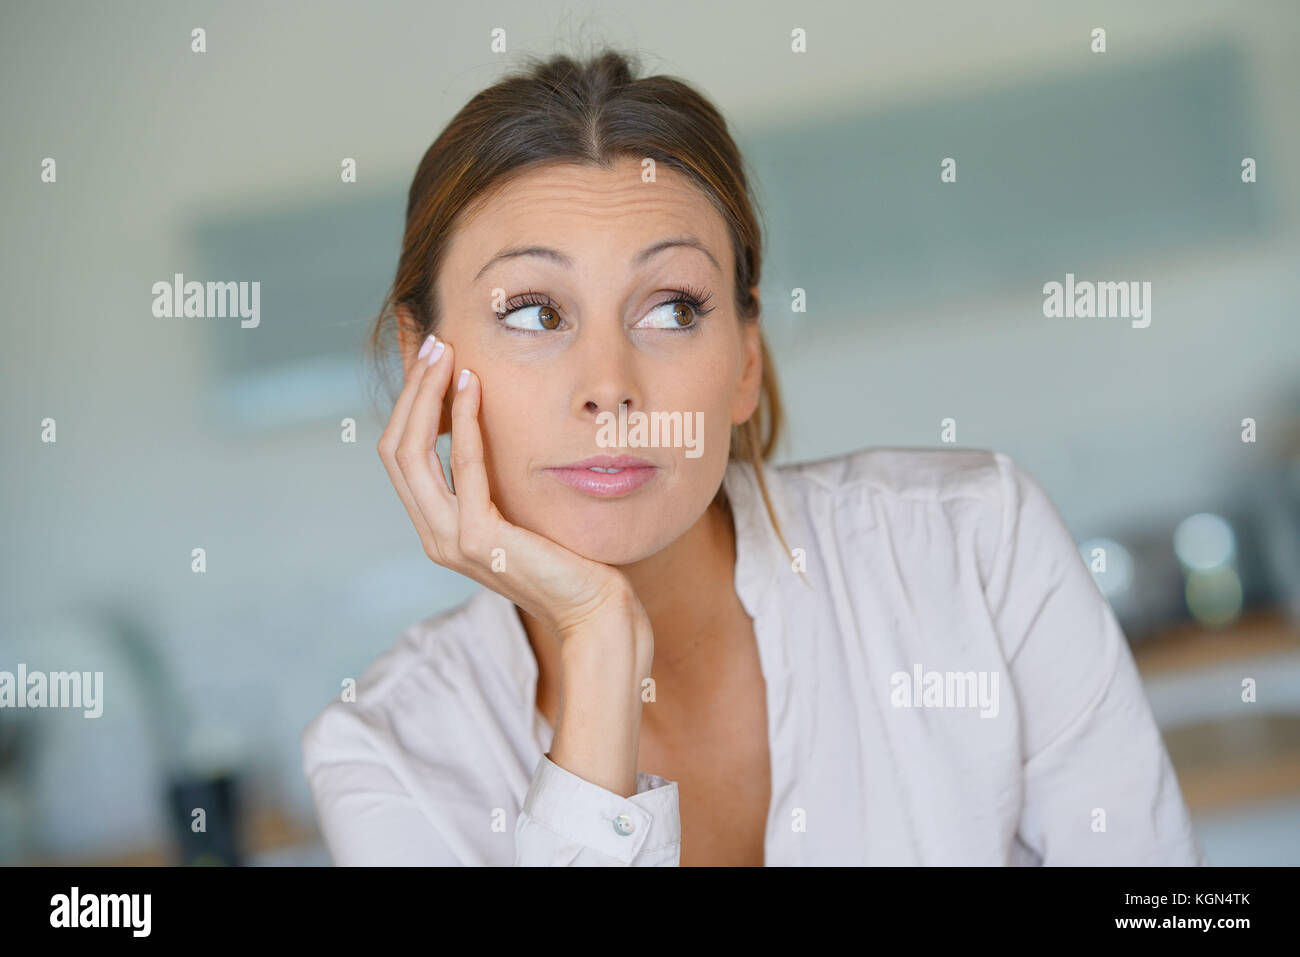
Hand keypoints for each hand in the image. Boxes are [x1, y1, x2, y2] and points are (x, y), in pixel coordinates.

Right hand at [378, 334, 643, 641]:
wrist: (594, 609)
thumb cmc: (568, 558)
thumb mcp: (518, 510)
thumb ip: (492, 480)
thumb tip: (484, 425)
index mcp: (439, 528)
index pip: (402, 455)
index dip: (410, 404)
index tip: (433, 358)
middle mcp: (434, 536)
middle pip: (397, 449)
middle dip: (412, 391)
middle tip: (435, 344)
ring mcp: (451, 541)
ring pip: (413, 454)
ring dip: (427, 397)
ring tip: (446, 356)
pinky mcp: (479, 541)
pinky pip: (462, 468)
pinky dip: (463, 423)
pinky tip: (474, 388)